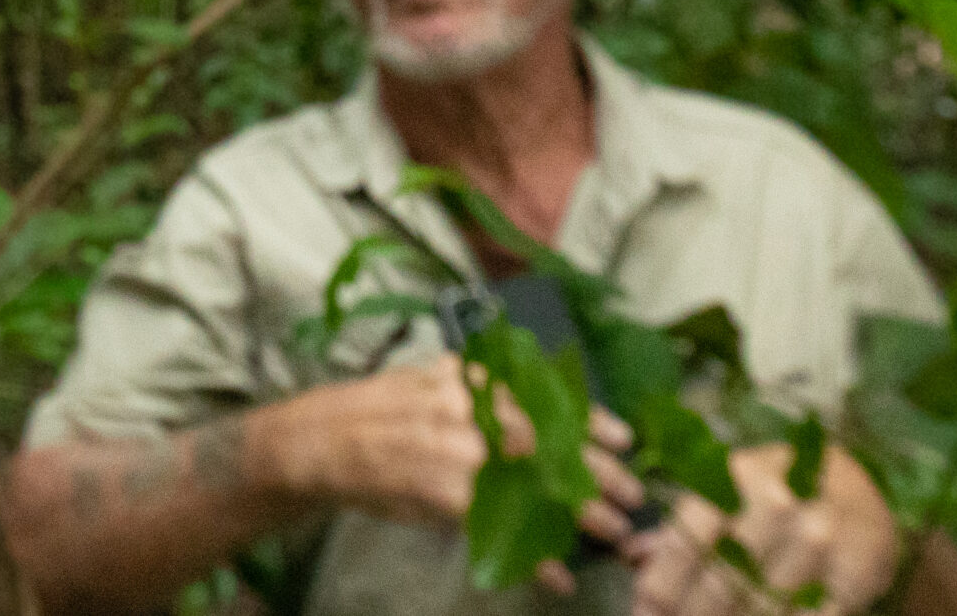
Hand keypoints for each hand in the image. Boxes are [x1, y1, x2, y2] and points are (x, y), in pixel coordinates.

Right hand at [266, 354, 647, 581]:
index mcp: (472, 381)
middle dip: (599, 476)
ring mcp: (461, 453)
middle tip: (633, 498)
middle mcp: (472, 412)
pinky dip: (533, 556)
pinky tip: (556, 574)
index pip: (547, 398)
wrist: (323, 441)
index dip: (591, 422)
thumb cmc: (381, 412)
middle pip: (553, 446)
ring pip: (538, 488)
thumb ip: (482, 393)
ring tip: (612, 537)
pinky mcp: (447, 494)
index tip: (625, 442)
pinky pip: (504, 528)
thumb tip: (540, 412)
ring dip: (580, 516)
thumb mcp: (434, 382)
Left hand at [626, 441, 897, 615]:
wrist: (857, 489)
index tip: (642, 612)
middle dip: (691, 613)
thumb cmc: (773, 490)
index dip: (661, 586)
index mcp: (736, 477)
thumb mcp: (724, 490)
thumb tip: (632, 555)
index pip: (687, 540)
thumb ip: (681, 525)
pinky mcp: (857, 574)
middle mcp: (779, 505)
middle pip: (723, 580)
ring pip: (762, 605)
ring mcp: (822, 541)